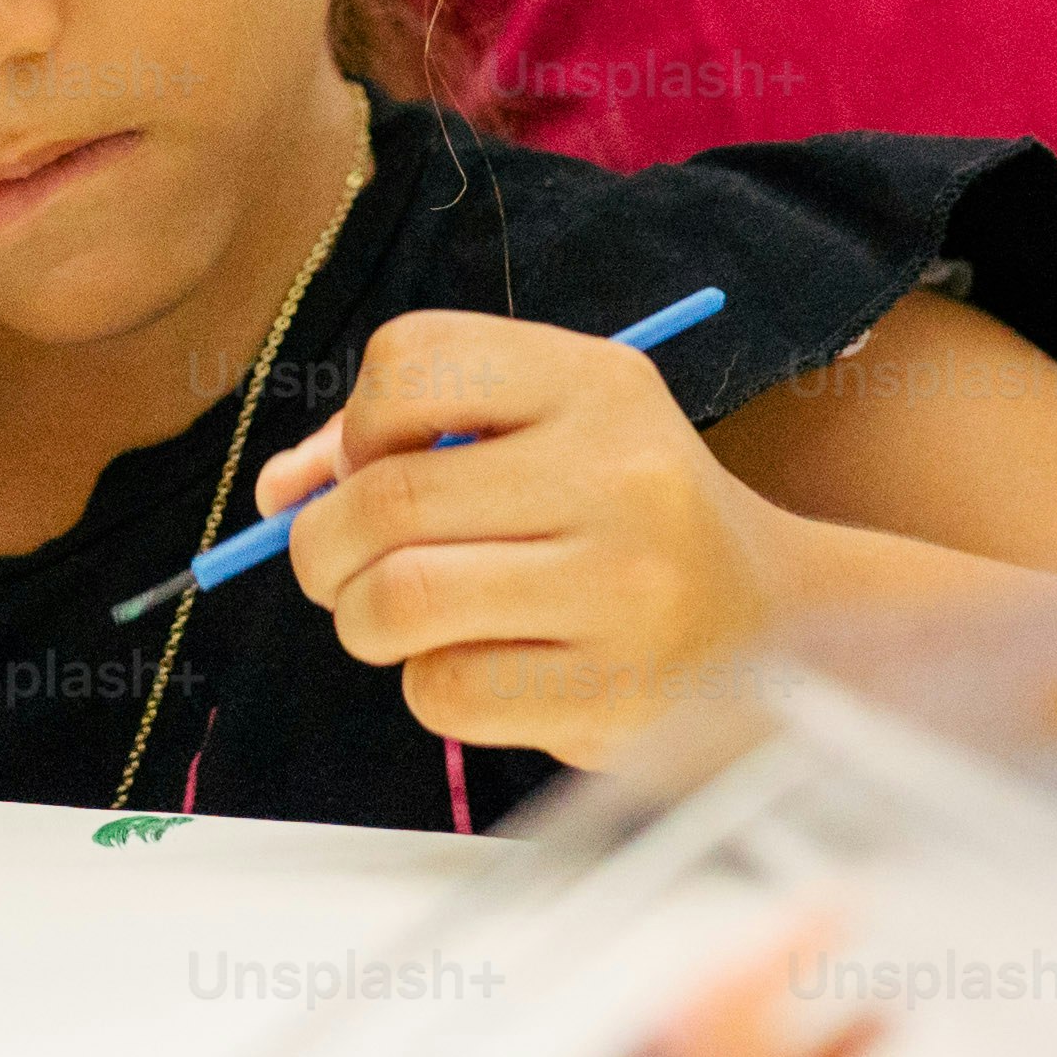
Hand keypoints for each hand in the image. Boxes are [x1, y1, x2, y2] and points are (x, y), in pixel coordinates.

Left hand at [252, 310, 783, 766]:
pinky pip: (443, 690)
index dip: (356, 425)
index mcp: (596, 382)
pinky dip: (426, 685)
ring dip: (360, 619)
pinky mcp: (614, 693)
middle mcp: (620, 473)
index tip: (372, 466)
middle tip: (333, 567)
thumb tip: (280, 493)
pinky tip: (473, 666)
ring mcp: (624, 588)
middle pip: (385, 499)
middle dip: (321, 544)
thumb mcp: (544, 438)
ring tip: (390, 619)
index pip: (410, 363)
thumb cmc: (620, 521)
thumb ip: (401, 445)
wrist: (775, 628)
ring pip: (398, 600)